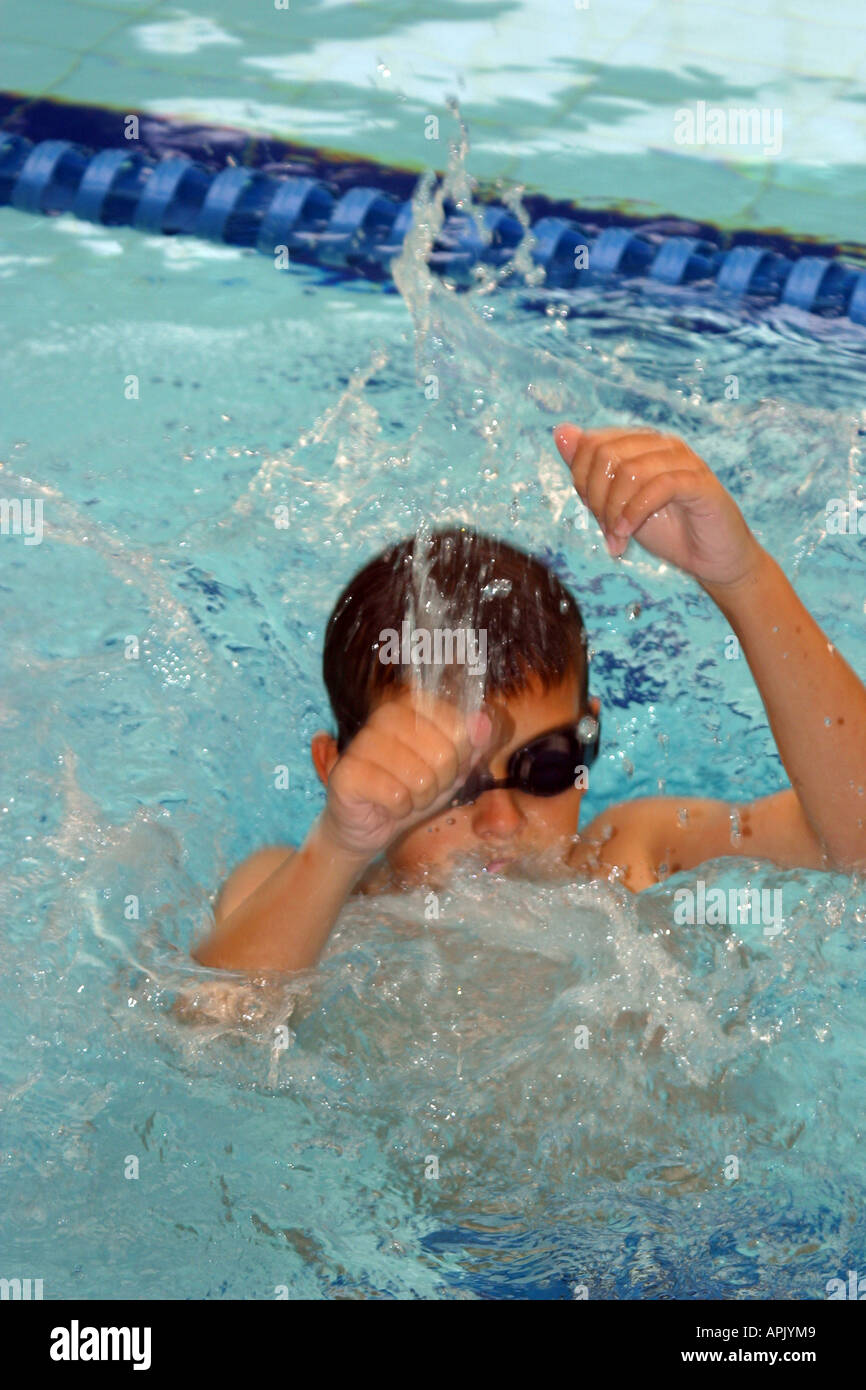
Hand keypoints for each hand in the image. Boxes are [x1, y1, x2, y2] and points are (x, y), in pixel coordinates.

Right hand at [320, 689, 492, 860]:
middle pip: (443, 753)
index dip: (460, 756)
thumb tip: (485, 723)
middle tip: (422, 787)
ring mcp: (362, 743)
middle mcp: (383, 716)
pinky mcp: (346, 773)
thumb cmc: (411, 791)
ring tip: (405, 796)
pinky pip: (395, 795)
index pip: (458, 726)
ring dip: (419, 798)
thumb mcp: (452, 768)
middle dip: (441, 782)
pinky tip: (387, 806)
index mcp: (410, 706)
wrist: (368, 825)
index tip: (444, 767)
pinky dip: (399, 809)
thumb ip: (471, 744)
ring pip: (420, 776)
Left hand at [553, 424, 763, 588]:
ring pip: (629, 470)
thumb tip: (562, 431)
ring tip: (617, 537)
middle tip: (605, 530)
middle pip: (606, 454)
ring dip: (613, 511)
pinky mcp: (700, 482)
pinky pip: (658, 486)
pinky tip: (627, 534)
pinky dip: (633, 513)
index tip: (592, 513)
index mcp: (641, 443)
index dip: (581, 480)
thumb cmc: (667, 530)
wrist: (712, 559)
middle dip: (596, 497)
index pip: (592, 444)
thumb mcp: (617, 503)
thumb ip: (590, 472)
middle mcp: (662, 444)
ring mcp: (684, 460)